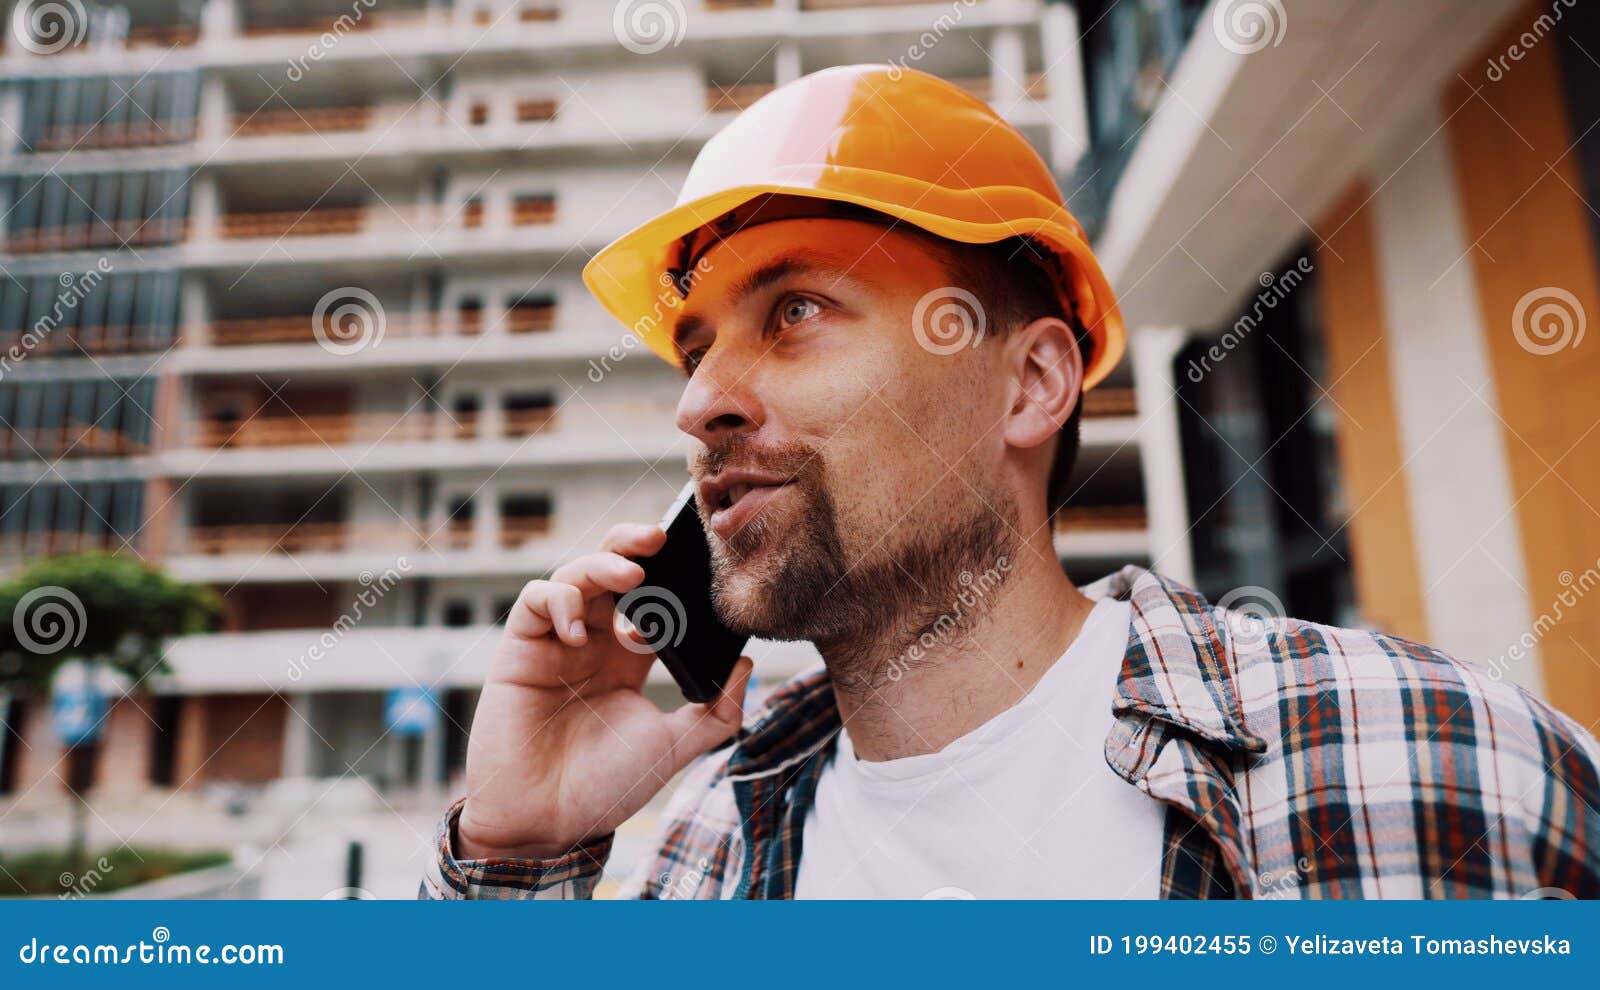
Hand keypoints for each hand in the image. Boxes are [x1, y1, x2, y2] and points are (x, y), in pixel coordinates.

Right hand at [455, 523, 752, 860]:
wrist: (545, 822)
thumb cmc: (603, 788)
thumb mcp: (671, 748)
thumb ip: (714, 712)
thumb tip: (747, 668)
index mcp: (628, 660)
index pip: (652, 600)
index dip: (671, 583)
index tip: (695, 581)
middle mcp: (593, 643)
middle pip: (612, 571)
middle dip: (633, 545)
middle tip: (659, 537)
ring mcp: (556, 643)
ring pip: (575, 575)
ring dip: (602, 565)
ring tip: (630, 577)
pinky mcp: (520, 649)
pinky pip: (535, 602)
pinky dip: (559, 602)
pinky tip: (577, 633)